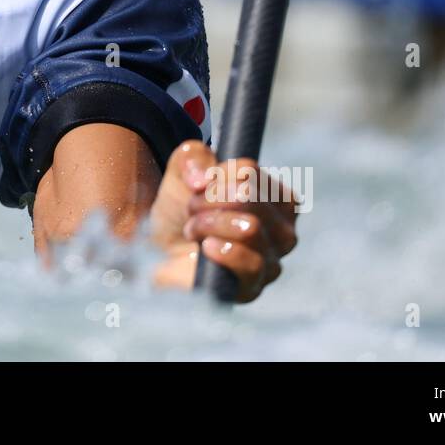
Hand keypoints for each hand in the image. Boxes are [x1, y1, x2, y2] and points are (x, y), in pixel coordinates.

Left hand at [149, 140, 298, 302]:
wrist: (159, 252)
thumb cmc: (182, 210)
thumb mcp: (183, 172)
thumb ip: (193, 156)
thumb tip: (201, 179)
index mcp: (278, 198)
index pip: (249, 170)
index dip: (214, 175)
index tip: (198, 187)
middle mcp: (284, 231)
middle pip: (250, 197)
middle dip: (208, 200)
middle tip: (192, 210)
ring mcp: (272, 262)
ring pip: (251, 228)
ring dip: (209, 224)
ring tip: (194, 229)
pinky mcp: (253, 288)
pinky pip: (251, 263)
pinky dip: (222, 250)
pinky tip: (206, 248)